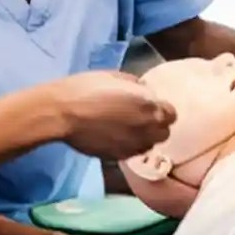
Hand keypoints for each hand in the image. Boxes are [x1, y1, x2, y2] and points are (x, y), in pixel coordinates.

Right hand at [51, 71, 176, 159]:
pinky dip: (129, 146)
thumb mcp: (115, 76)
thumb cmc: (87, 88)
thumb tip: (143, 91)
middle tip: (140, 118)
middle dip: (156, 126)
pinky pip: (132, 153)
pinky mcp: (118, 157)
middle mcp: (147, 129)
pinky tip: (115, 137)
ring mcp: (133, 146)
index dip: (162, 109)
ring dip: (144, 137)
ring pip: (149, 146)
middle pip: (164, 133)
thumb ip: (136, 86)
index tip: (150, 105)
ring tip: (127, 129)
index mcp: (149, 106)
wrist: (62, 113)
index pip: (172, 114)